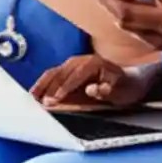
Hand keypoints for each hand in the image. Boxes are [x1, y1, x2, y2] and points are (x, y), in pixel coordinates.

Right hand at [31, 54, 161, 109]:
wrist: (131, 79)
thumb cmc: (126, 87)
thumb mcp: (122, 91)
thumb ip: (107, 91)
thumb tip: (92, 89)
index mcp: (94, 63)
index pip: (75, 75)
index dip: (64, 88)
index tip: (54, 100)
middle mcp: (81, 60)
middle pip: (60, 72)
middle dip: (49, 88)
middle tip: (39, 102)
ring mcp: (73, 63)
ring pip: (53, 72)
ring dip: (41, 85)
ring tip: (31, 98)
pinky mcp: (68, 69)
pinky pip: (52, 75)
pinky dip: (42, 83)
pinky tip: (34, 93)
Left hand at [93, 0, 161, 50]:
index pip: (127, 7)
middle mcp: (160, 35)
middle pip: (123, 18)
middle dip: (108, 1)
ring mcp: (159, 43)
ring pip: (127, 26)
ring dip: (116, 9)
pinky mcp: (159, 46)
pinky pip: (136, 31)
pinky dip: (129, 17)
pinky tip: (129, 4)